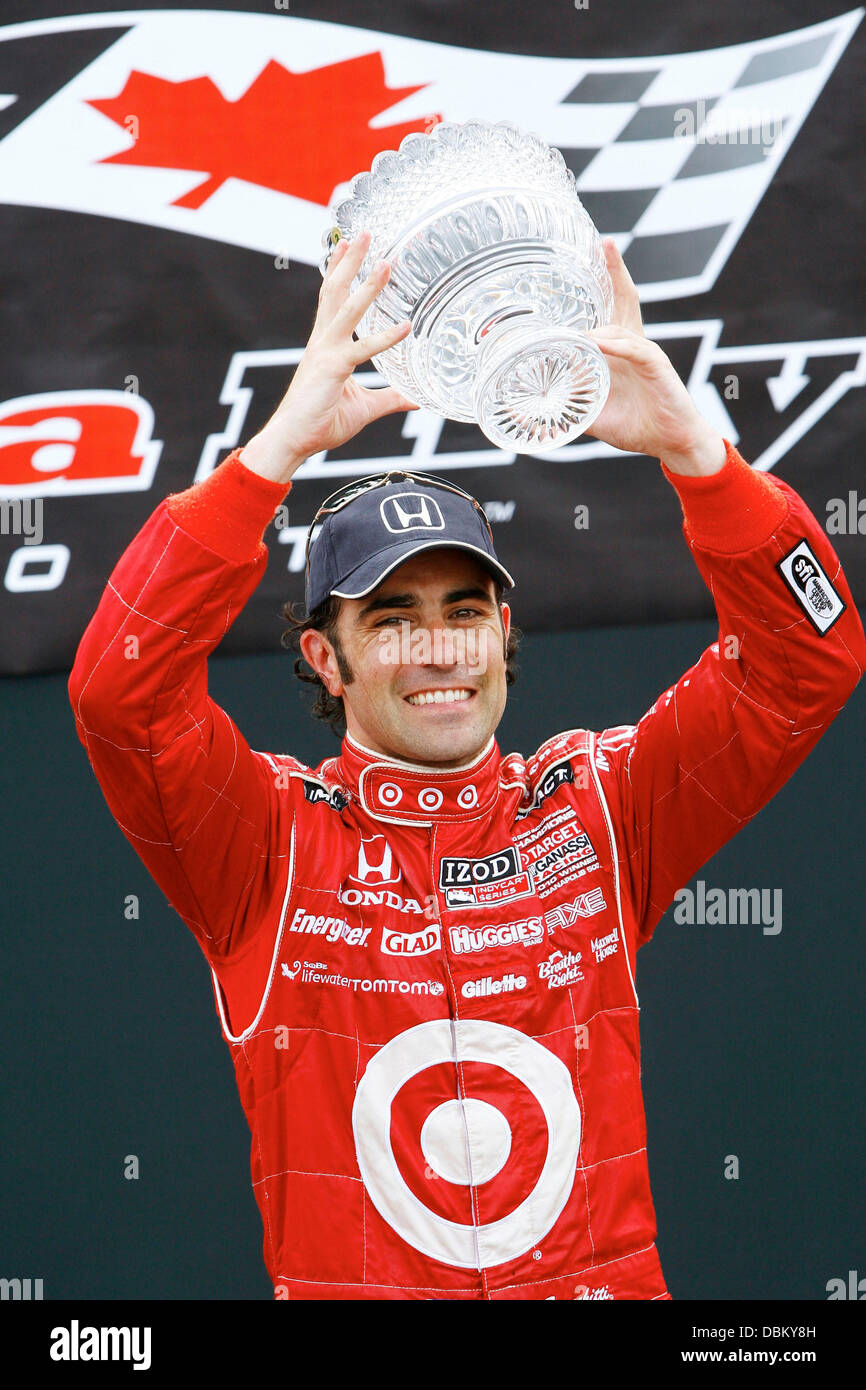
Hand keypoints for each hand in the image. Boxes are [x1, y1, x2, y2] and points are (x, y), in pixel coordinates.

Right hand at [240, 231, 418, 482]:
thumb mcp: (365, 408)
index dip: (340, 270)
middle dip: (351, 260)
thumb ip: (390, 399)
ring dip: (368, 285)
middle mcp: (323, 341)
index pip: (332, 298)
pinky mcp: (333, 370)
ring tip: (387, 262)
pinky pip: (362, 351)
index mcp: (325, 344)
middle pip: (336, 291)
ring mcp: (326, 353)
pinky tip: (406, 328)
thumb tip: (416, 400)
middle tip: (367, 232)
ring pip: (348, 311)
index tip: (349, 245)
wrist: (293, 441)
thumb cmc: (322, 423)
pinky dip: (385, 339)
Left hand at [584, 240, 724, 473]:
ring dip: (599, 319)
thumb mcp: (591, 415)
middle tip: (602, 243)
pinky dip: (615, 344)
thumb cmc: (635, 425)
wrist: (671, 444)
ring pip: (623, 322)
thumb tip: (523, 409)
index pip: (608, 309)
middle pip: (623, 299)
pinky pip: (634, 350)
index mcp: (617, 350)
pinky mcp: (657, 367)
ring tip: (577, 319)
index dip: (600, 284)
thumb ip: (563, 406)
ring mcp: (645, 353)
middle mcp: (631, 344)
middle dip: (613, 271)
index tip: (583, 258)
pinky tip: (598, 341)